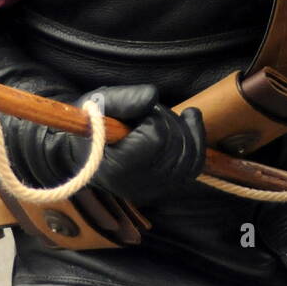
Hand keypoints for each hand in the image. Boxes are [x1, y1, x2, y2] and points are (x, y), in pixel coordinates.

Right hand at [84, 84, 205, 206]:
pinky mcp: (168, 187)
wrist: (89, 151)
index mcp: (116, 168)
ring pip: (189, 151)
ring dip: (179, 127)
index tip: (136, 116)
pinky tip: (188, 118)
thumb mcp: (98, 104)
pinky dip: (196, 136)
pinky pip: (196, 161)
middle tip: (145, 116)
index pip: (155, 138)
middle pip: (174, 143)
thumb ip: (123, 99)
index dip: (151, 119)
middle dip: (165, 120)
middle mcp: (138, 185)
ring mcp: (156, 189)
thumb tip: (152, 96)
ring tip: (157, 120)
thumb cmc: (93, 125)